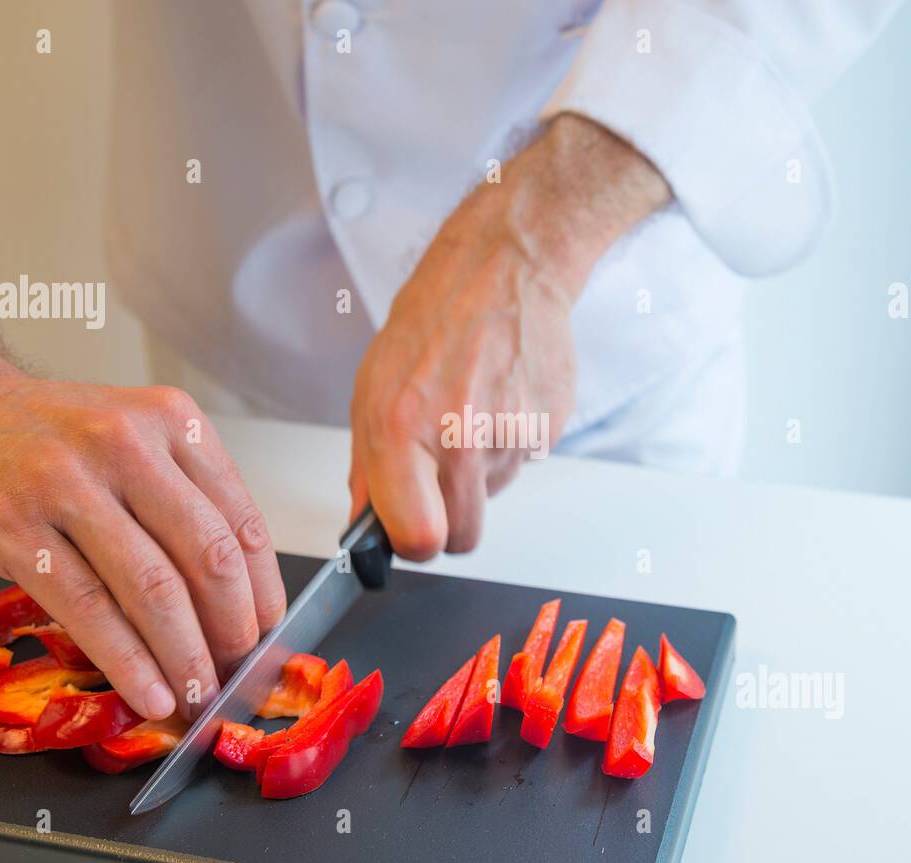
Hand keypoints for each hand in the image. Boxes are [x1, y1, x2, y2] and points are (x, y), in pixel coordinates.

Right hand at [0, 361, 285, 720]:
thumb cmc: (38, 433)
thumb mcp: (128, 436)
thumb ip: (179, 497)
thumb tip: (232, 595)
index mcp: (170, 421)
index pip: (240, 521)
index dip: (263, 591)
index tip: (268, 633)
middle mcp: (126, 443)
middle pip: (207, 557)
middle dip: (232, 630)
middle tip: (235, 671)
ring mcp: (65, 484)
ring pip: (153, 590)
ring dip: (184, 657)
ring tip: (197, 695)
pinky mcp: (11, 527)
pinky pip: (88, 609)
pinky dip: (128, 662)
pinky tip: (148, 693)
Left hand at [349, 114, 669, 557]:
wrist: (503, 270)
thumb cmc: (432, 323)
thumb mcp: (372, 389)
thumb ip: (367, 468)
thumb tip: (363, 528)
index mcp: (402, 428)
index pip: (418, 537)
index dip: (414, 544)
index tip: (412, 533)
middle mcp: (459, 436)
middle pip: (463, 537)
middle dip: (449, 521)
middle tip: (440, 478)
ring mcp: (510, 434)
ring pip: (490, 499)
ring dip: (477, 474)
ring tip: (468, 413)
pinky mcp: (547, 427)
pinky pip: (520, 467)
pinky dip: (507, 446)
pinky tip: (496, 402)